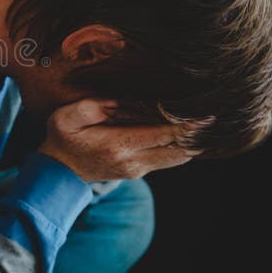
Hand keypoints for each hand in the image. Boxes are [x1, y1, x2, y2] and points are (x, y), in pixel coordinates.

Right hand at [37, 98, 201, 181]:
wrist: (57, 172)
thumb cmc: (62, 138)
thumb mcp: (68, 116)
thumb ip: (93, 106)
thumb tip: (123, 100)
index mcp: (118, 146)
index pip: (164, 135)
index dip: (188, 126)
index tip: (207, 115)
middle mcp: (133, 161)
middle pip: (178, 151)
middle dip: (197, 135)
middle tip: (214, 118)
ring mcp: (137, 169)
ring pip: (176, 158)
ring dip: (192, 143)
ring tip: (204, 125)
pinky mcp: (137, 171)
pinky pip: (167, 160)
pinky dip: (180, 147)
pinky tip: (186, 133)